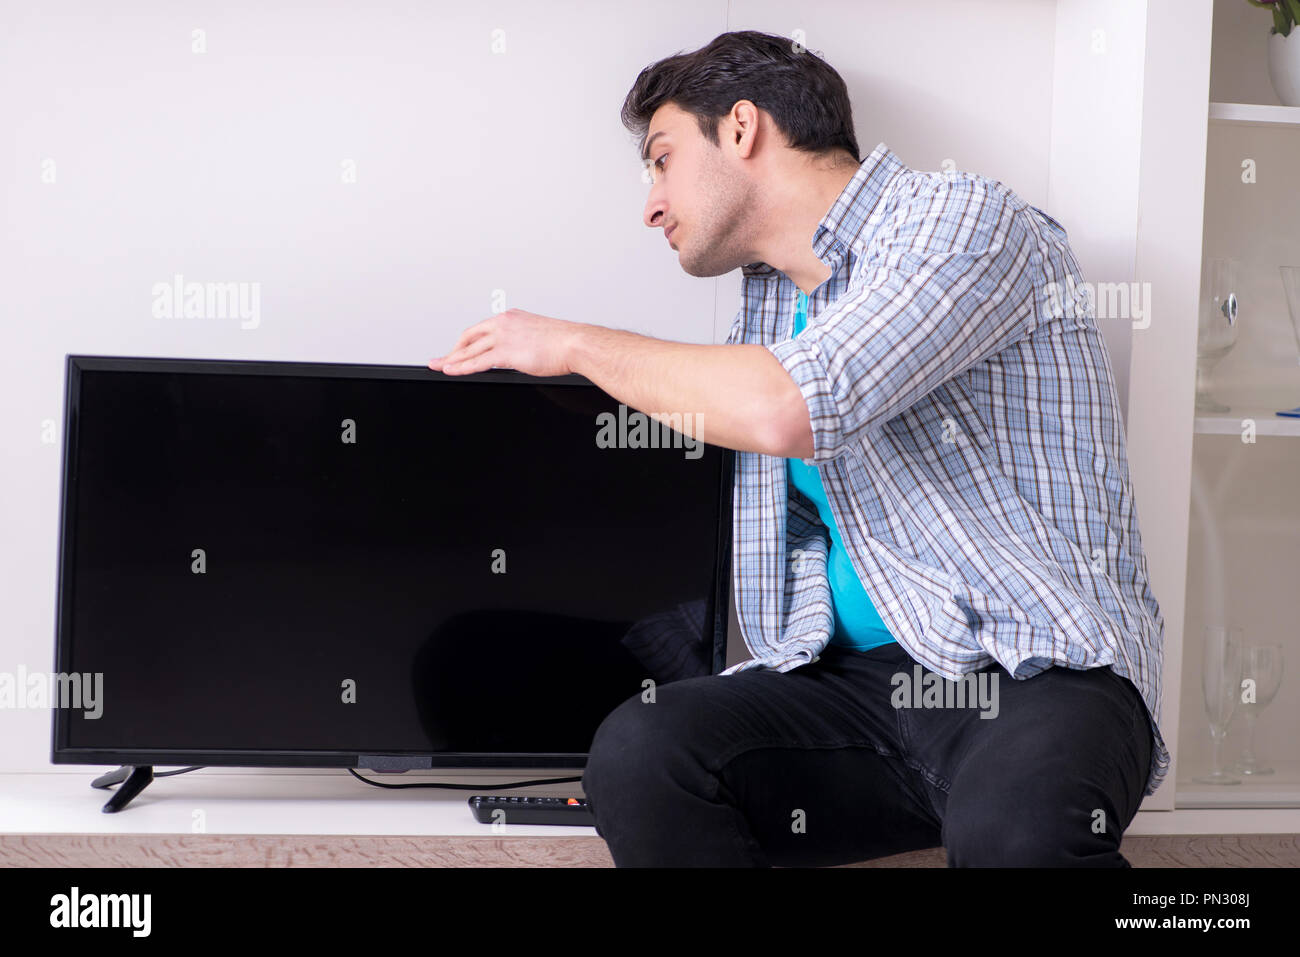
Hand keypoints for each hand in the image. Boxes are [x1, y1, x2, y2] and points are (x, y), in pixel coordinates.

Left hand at [428, 309, 579, 376]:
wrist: (574, 343)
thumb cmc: (564, 342)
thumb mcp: (539, 335)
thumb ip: (524, 341)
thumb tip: (521, 352)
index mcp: (511, 317)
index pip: (482, 329)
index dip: (467, 340)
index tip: (460, 348)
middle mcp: (503, 324)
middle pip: (469, 337)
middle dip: (453, 349)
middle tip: (441, 358)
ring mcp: (503, 337)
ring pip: (470, 350)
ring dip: (452, 359)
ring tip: (440, 366)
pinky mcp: (505, 353)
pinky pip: (477, 362)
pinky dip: (461, 367)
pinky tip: (452, 370)